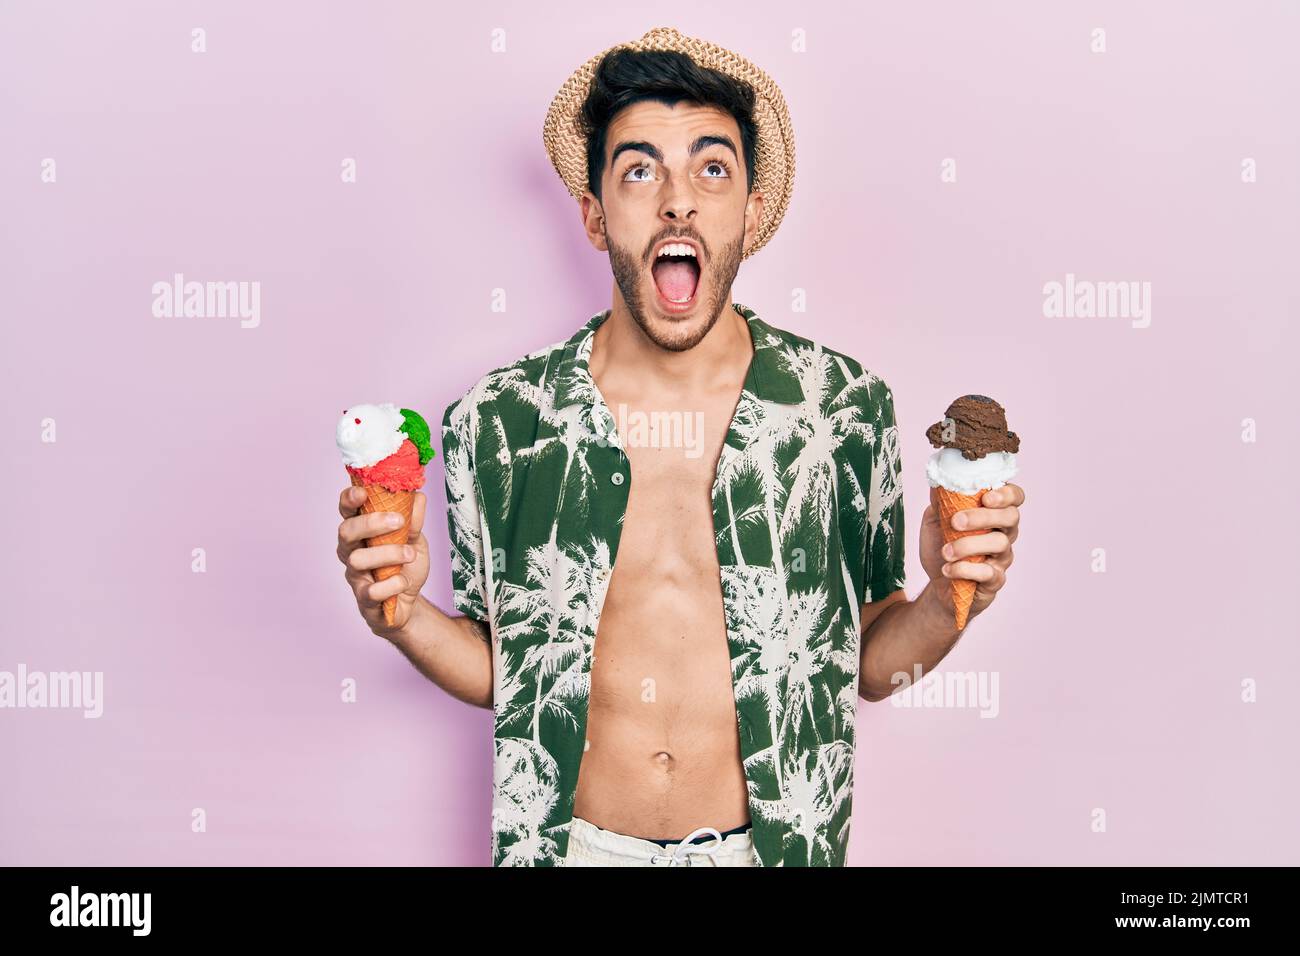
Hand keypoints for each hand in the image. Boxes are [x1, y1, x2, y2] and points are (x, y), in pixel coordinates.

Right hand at [337, 485, 429, 636]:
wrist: (409, 602)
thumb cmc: (405, 565)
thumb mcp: (415, 539)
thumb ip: (414, 520)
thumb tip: (418, 496)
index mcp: (361, 532)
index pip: (346, 511)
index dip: (348, 499)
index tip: (362, 492)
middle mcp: (351, 551)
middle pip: (345, 532)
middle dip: (370, 524)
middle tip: (398, 521)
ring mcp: (355, 576)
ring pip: (357, 560)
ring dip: (388, 554)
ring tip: (409, 555)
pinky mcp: (364, 600)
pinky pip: (372, 591)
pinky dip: (393, 584)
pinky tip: (404, 581)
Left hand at [919, 482, 1023, 625]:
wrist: (938, 583)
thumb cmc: (942, 547)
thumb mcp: (935, 521)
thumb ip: (940, 501)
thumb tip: (938, 480)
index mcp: (993, 513)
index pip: (1015, 497)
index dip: (1006, 494)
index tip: (986, 497)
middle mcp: (1004, 533)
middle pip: (1011, 517)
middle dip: (983, 516)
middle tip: (955, 522)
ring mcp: (1002, 557)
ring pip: (1000, 543)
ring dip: (967, 545)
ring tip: (945, 552)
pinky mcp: (995, 580)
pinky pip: (989, 572)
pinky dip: (965, 569)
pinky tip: (948, 569)